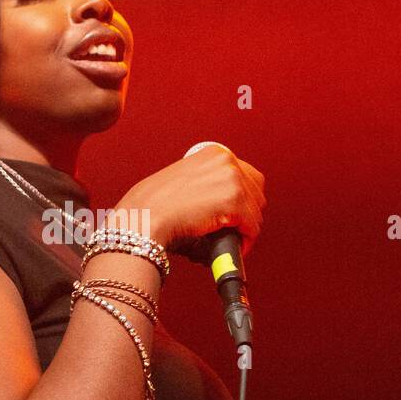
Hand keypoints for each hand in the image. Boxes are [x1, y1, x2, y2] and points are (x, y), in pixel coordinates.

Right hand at [115, 144, 265, 259]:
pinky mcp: (234, 201)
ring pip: (255, 212)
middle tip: (237, 231)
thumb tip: (228, 209)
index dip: (246, 199)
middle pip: (256, 192)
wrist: (144, 217)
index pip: (248, 175)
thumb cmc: (154, 206)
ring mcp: (232, 179)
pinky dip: (247, 241)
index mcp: (214, 152)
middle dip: (249, 214)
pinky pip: (252, 227)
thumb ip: (208, 185)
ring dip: (246, 229)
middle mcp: (226, 160)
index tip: (240, 215)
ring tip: (232, 240)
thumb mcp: (185, 181)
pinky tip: (235, 247)